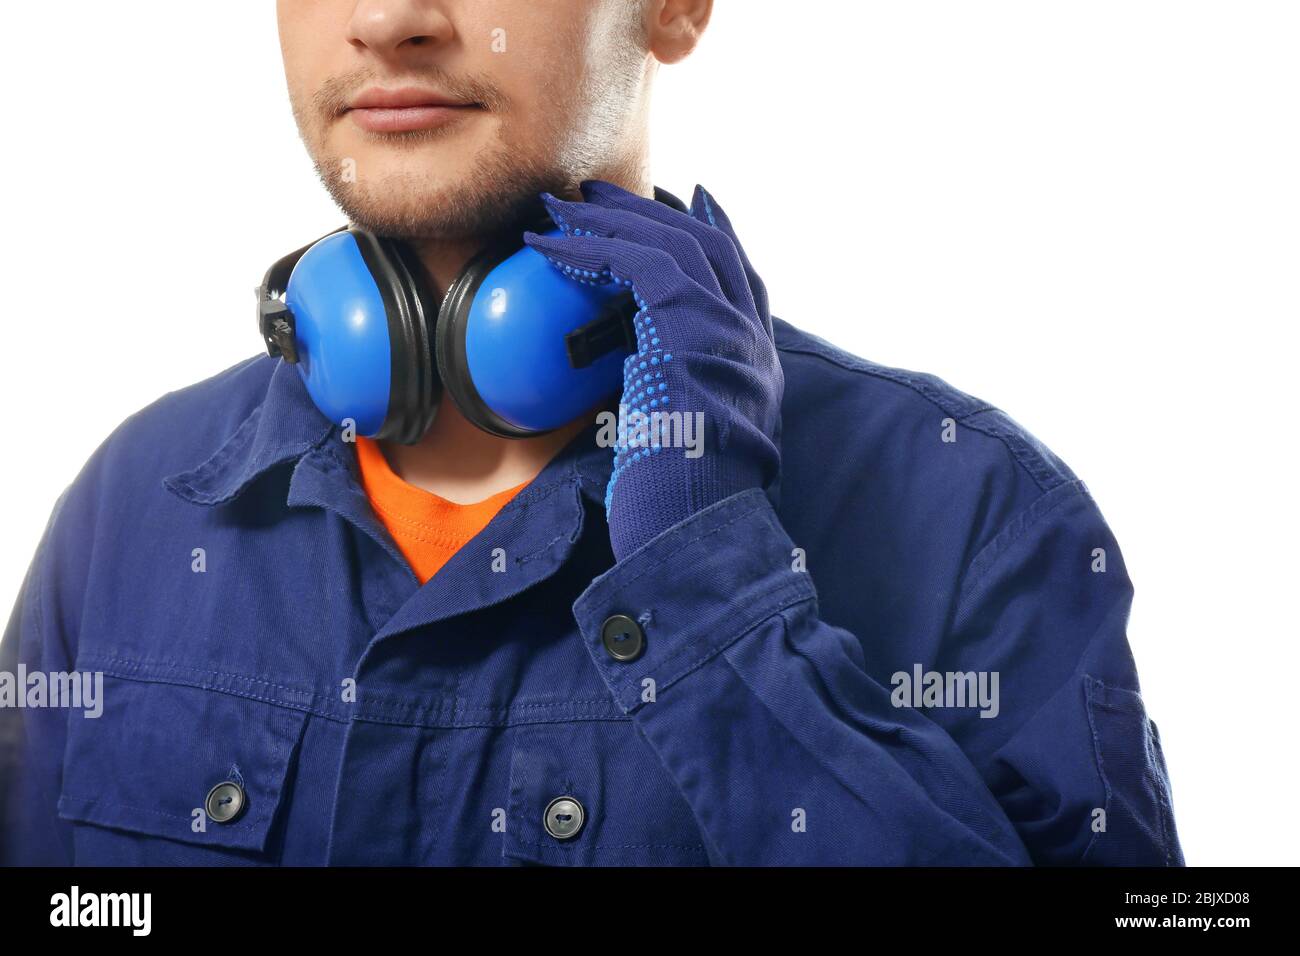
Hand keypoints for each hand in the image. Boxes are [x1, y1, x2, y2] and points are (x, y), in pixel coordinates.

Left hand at [525, 180, 782, 560]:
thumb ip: (684, 394)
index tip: (691, 201)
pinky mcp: (691, 327)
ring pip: (674, 244)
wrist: (696, 529)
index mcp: (756, 365)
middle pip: (707, 247)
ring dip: (613, 220)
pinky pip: (639, 264)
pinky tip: (553, 247)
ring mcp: (728, 330)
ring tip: (564, 207)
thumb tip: (647, 376)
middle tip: (603, 194)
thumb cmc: (680, 505)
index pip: (742, 279)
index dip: (716, 233)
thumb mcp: (689, 440)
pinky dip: (592, 249)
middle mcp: (750, 340)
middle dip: (652, 212)